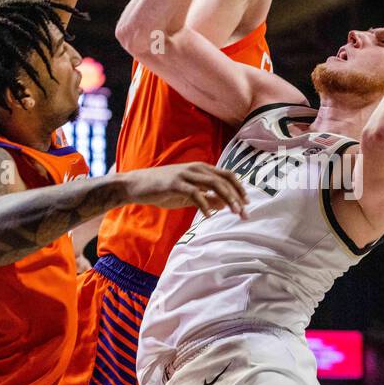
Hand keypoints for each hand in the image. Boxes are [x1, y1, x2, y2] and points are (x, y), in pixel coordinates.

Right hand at [121, 163, 248, 218]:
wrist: (137, 185)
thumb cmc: (163, 189)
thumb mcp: (188, 195)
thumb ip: (206, 198)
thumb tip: (224, 205)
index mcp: (201, 169)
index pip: (227, 175)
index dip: (239, 189)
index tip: (247, 203)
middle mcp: (196, 169)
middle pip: (224, 180)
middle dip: (237, 197)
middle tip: (244, 213)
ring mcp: (185, 175)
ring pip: (213, 184)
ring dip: (227, 199)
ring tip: (233, 212)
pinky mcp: (175, 183)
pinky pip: (195, 193)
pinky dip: (204, 205)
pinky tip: (208, 216)